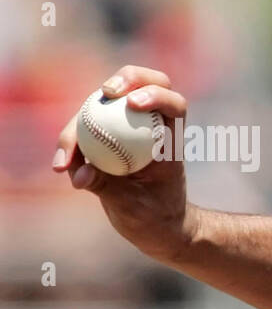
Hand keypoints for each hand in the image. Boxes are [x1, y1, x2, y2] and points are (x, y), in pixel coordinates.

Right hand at [52, 65, 195, 262]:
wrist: (156, 229)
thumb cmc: (155, 218)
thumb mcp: (134, 207)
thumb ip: (107, 186)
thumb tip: (78, 174)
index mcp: (170, 141)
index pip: (174, 104)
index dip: (156, 94)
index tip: (133, 103)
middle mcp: (151, 128)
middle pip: (143, 85)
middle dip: (125, 79)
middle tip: (106, 92)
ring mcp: (127, 129)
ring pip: (105, 104)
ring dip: (81, 119)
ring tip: (66, 156)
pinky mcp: (106, 138)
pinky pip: (86, 129)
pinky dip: (71, 142)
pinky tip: (61, 165)